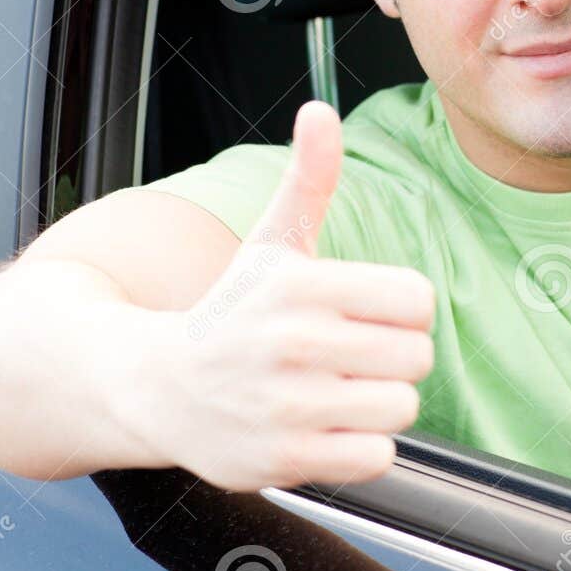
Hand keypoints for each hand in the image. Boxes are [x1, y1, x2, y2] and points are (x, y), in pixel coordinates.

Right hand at [136, 101, 434, 489]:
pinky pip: (376, 458)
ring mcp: (284, 405)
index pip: (417, 298)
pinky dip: (361, 448)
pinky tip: (325, 428)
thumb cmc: (232, 311)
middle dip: (396, 359)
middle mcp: (291, 342)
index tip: (370, 313)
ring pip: (401, 408)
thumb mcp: (272, 243)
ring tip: (338, 392)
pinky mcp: (281, 459)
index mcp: (300, 285)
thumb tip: (320, 111)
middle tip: (353, 357)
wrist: (152, 387)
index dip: (404, 309)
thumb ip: (308, 180)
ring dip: (380, 404)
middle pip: (418, 357)